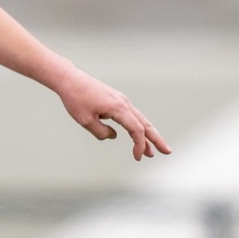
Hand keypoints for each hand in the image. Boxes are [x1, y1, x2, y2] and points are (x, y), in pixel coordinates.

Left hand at [55, 69, 171, 160]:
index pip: (136, 129)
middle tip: (168, 152)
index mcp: (118, 108)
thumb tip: (113, 136)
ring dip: (148, 135)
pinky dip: (137, 127)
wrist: (70, 79)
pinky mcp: (117, 100)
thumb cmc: (76, 99)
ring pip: (140, 119)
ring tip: (153, 150)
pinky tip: (138, 135)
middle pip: (145, 123)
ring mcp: (121, 100)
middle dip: (157, 139)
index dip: (139, 145)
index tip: (137, 158)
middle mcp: (124, 103)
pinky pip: (132, 115)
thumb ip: (101, 132)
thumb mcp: (86, 121)